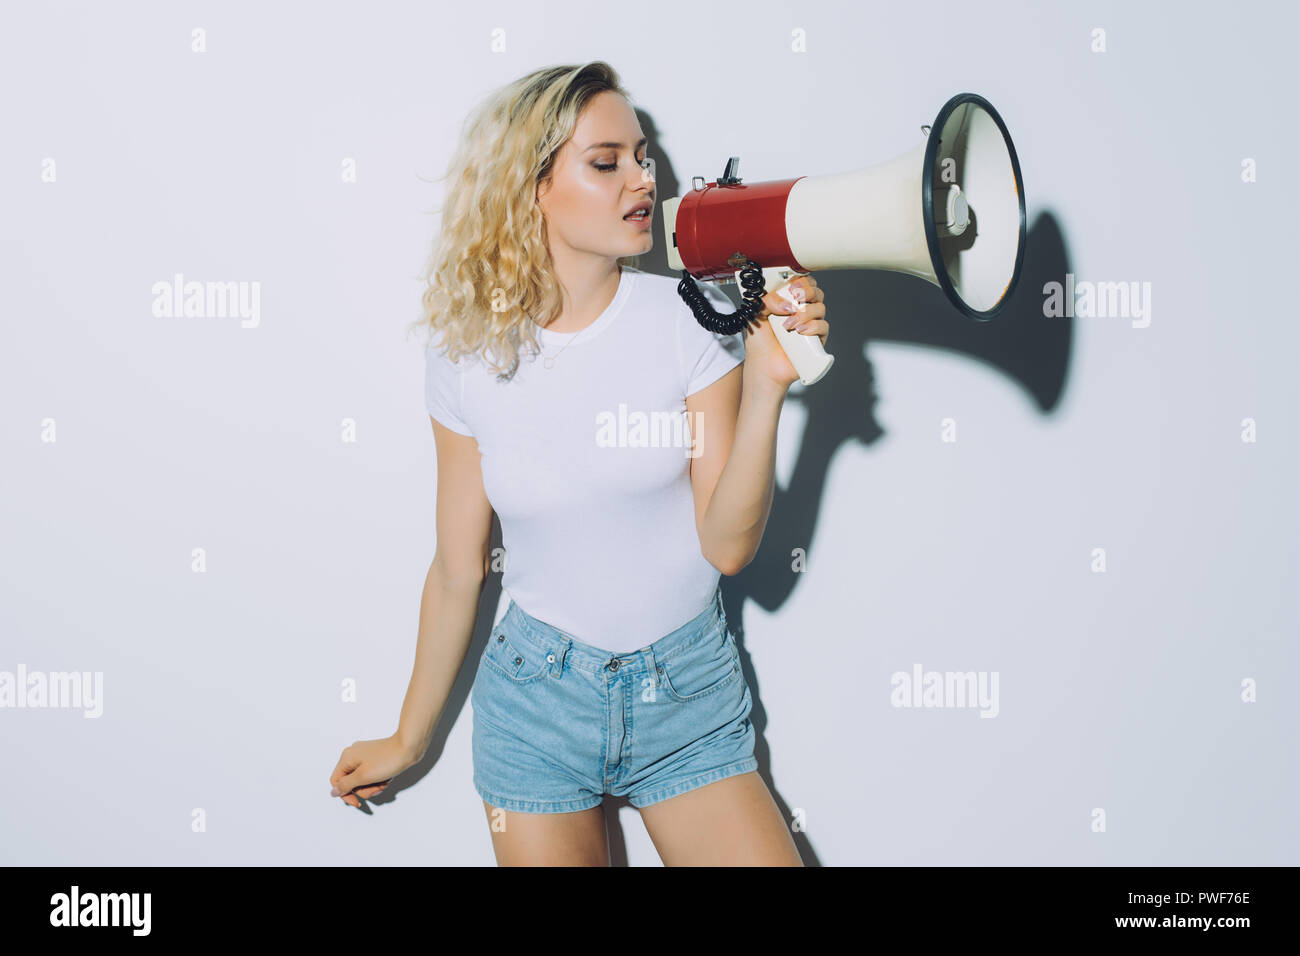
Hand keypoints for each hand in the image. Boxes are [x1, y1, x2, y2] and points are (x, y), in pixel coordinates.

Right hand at [329, 734, 414, 808]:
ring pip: (362, 780)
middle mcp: (353, 755)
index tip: (358, 802)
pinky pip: (372, 774)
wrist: (409, 747)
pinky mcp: (376, 758)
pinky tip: (388, 778)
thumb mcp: (363, 776)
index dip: (345, 794)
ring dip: (373, 785)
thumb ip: (346, 785)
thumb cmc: (387, 760)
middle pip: (351, 782)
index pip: (336, 781)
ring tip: (384, 782)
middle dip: (364, 790)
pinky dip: (379, 779)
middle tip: (377, 788)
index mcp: (347, 758)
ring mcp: (365, 756)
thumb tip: (333, 792)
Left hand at [741, 274, 828, 389]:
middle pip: (816, 291)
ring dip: (804, 313)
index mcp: (789, 301)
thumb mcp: (755, 314)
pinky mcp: (817, 340)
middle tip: (794, 298)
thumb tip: (786, 302)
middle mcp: (802, 310)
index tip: (791, 287)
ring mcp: (811, 324)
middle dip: (807, 291)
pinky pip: (824, 327)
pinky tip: (800, 332)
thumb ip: (766, 300)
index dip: (800, 281)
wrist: (763, 365)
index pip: (802, 282)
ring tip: (788, 325)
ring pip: (820, 308)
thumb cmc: (760, 341)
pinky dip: (813, 326)